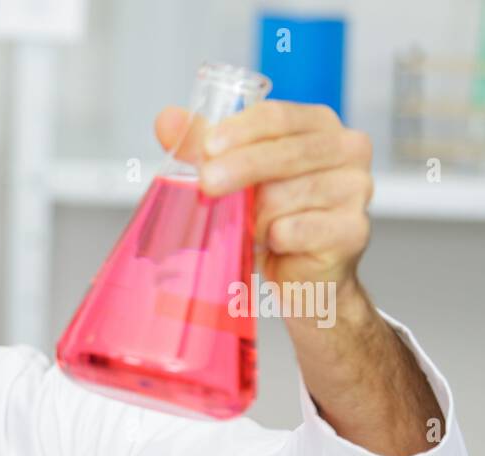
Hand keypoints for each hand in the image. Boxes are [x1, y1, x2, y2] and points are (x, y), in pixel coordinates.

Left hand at [154, 101, 373, 298]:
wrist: (304, 272)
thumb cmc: (273, 216)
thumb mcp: (236, 175)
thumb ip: (204, 145)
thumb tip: (167, 119)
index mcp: (319, 125)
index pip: (278, 116)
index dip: (240, 130)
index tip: (208, 148)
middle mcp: (347, 149)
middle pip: (286, 152)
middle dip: (241, 168)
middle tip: (208, 183)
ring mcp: (356, 189)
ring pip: (287, 195)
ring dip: (256, 216)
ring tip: (253, 227)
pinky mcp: (353, 229)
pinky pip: (296, 230)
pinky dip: (275, 239)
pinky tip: (274, 243)